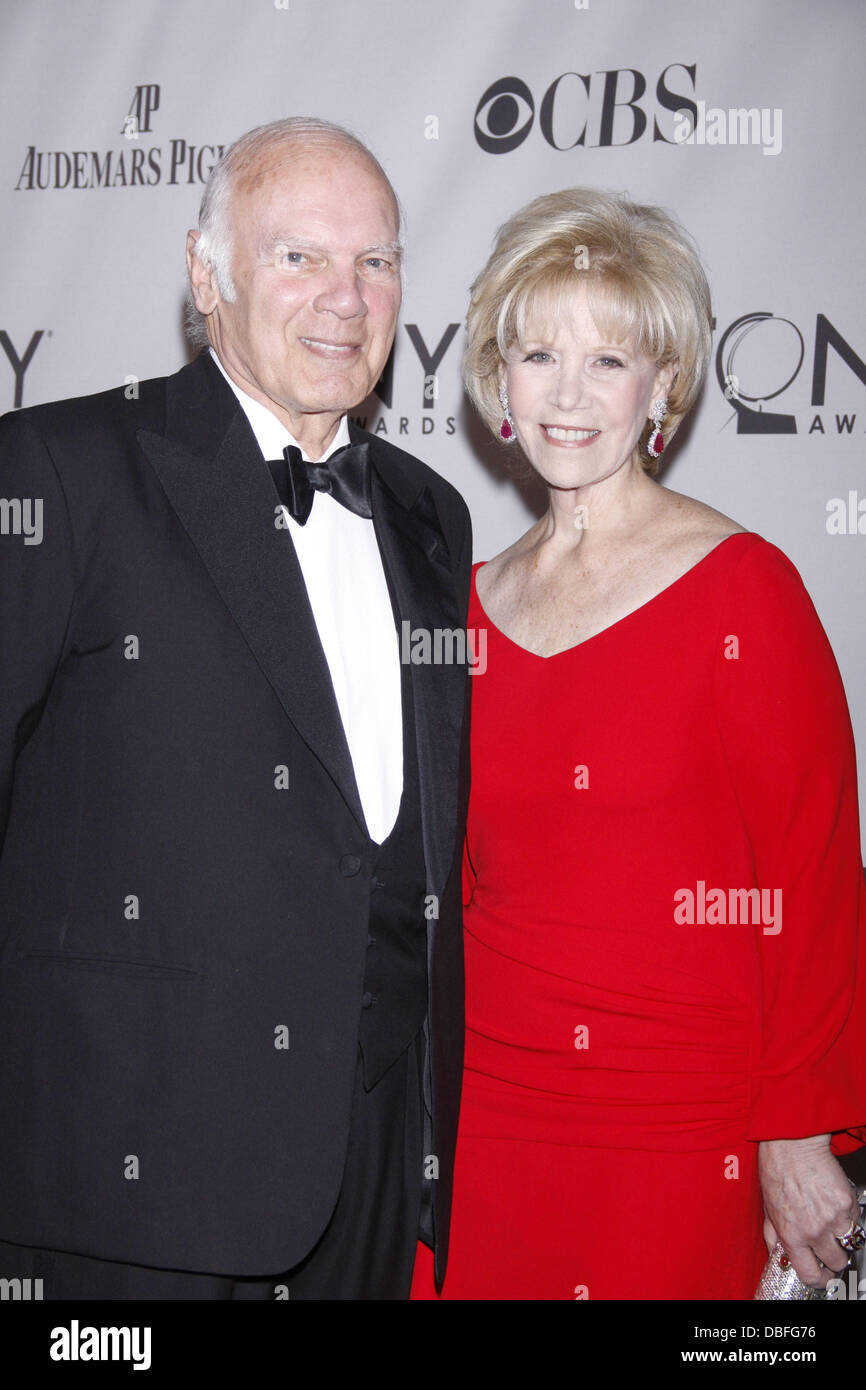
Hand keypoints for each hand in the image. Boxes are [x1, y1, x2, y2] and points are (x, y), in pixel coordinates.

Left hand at [758, 1134, 860, 1286]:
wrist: (792, 1144)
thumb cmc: (777, 1170)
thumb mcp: (767, 1209)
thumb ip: (773, 1236)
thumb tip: (777, 1253)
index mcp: (791, 1235)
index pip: (810, 1274)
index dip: (817, 1278)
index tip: (820, 1275)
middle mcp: (813, 1230)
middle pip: (836, 1263)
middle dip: (834, 1258)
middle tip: (828, 1247)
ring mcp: (832, 1217)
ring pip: (850, 1244)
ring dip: (844, 1238)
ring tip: (832, 1224)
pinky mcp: (847, 1203)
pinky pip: (855, 1220)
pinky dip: (849, 1217)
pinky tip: (834, 1204)